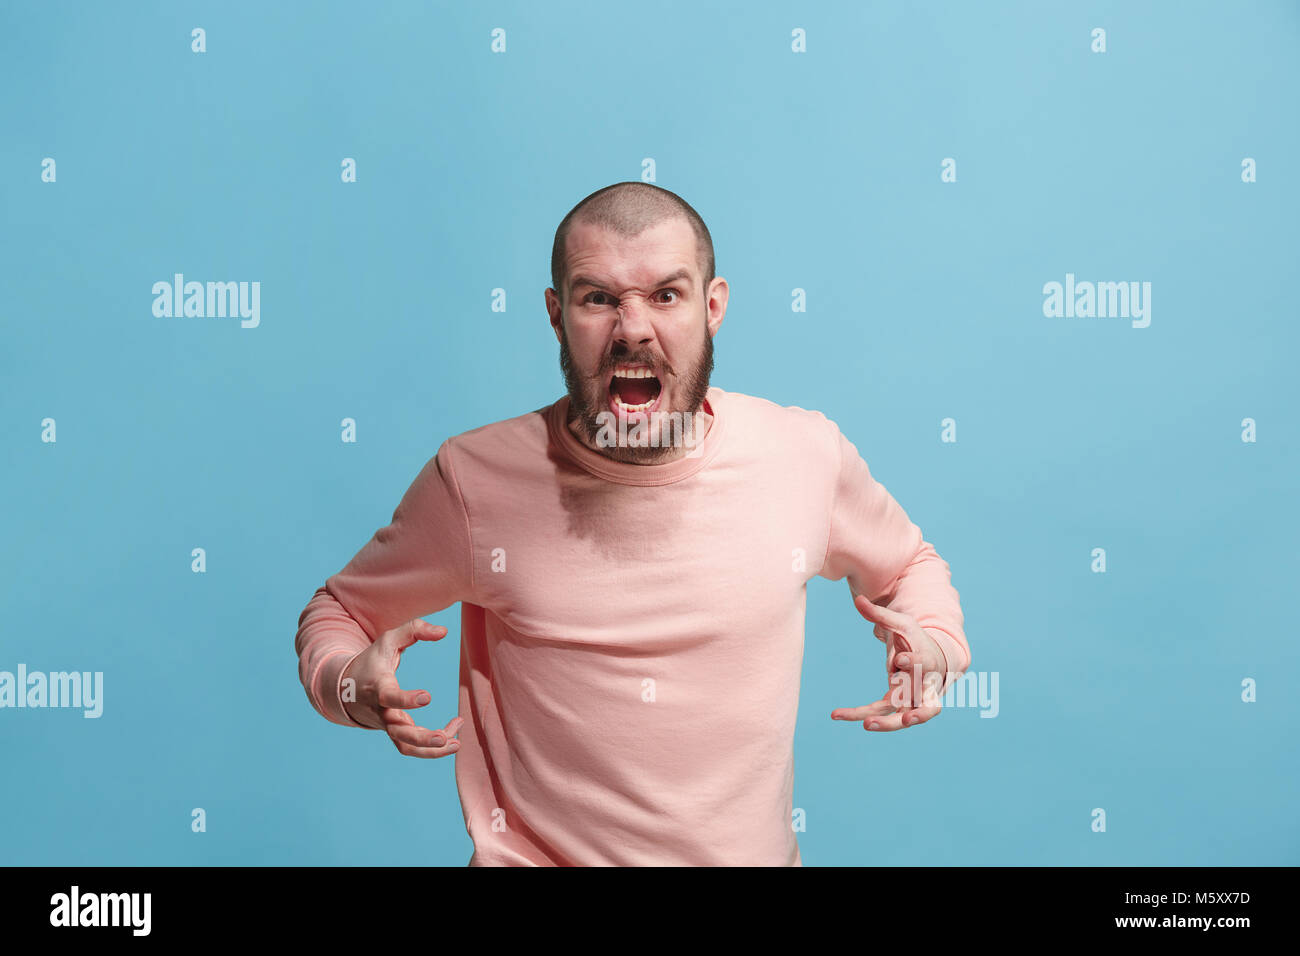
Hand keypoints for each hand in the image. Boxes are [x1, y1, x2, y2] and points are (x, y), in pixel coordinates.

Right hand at [341, 618, 463, 757]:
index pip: (389, 698)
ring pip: (405, 746)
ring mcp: (387, 725)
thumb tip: (444, 632)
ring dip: (430, 751)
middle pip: (397, 732)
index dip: (406, 700)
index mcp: (378, 687)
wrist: (345, 688)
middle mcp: (381, 711)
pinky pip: (412, 747)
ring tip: (457, 743)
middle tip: (443, 737)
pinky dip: (432, 748)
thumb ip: (415, 630)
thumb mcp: (389, 640)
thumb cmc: (372, 661)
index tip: (427, 696)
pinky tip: (453, 735)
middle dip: (420, 738)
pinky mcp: (395, 733)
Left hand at [831, 594, 945, 731]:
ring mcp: (913, 700)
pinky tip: (836, 714)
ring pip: (905, 717)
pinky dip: (862, 715)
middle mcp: (923, 685)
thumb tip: (857, 600)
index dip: (914, 662)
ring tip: (867, 725)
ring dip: (889, 724)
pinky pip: (882, 714)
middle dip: (915, 711)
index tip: (900, 659)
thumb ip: (878, 614)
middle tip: (905, 718)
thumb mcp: (900, 624)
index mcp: (925, 661)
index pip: (922, 664)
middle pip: (923, 703)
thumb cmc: (915, 639)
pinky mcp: (898, 706)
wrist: (932, 658)